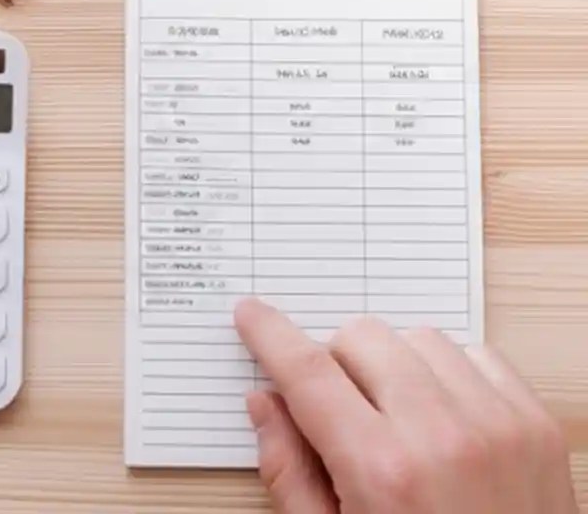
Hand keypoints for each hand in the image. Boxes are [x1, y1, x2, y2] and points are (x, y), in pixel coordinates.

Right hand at [235, 299, 577, 513]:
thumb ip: (289, 473)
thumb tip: (265, 404)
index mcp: (382, 472)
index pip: (308, 372)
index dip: (271, 335)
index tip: (253, 315)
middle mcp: (443, 438)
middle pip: (362, 338)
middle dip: (336, 362)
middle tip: (339, 407)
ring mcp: (498, 426)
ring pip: (419, 339)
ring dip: (394, 365)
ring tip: (395, 415)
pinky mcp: (536, 425)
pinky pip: (478, 354)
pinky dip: (448, 373)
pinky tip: (440, 415)